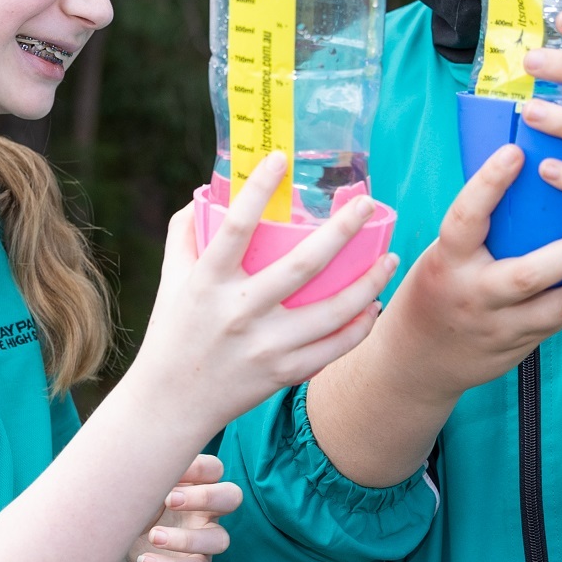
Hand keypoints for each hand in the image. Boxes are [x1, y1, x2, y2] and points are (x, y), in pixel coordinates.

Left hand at [102, 453, 243, 561]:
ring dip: (186, 538)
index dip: (197, 468)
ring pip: (219, 540)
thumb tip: (144, 468)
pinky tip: (145, 560)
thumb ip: (148, 475)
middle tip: (169, 500)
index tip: (164, 470)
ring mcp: (206, 539)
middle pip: (231, 497)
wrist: (124, 543)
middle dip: (204, 497)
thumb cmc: (138, 505)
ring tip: (153, 536)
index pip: (214, 468)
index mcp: (199, 483)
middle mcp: (209, 510)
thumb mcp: (141, 488)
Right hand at [126, 152, 399, 435]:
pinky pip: (333, 348)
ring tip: (390, 258)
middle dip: (342, 230)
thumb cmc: (172, 332)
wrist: (170, 403)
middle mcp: (239, 312)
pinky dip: (360, 326)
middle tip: (367, 204)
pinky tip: (374, 304)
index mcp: (208, 282)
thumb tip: (205, 192)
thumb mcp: (170, 279)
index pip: (236, 226)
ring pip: (332, 311)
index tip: (282, 158)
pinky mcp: (283, 374)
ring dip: (369, 282)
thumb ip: (185, 233)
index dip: (258, 188)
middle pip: (303, 265)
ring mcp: (265, 346)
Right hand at [371, 143, 561, 402]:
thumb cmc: (434, 291)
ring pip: (558, 306)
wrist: (418, 361)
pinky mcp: (520, 346)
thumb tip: (520, 180)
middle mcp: (474, 295)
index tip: (515, 152)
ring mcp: (499, 326)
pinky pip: (560, 319)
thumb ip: (475, 231)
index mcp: (447, 263)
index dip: (488, 183)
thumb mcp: (441, 257)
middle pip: (528, 274)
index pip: (465, 218)